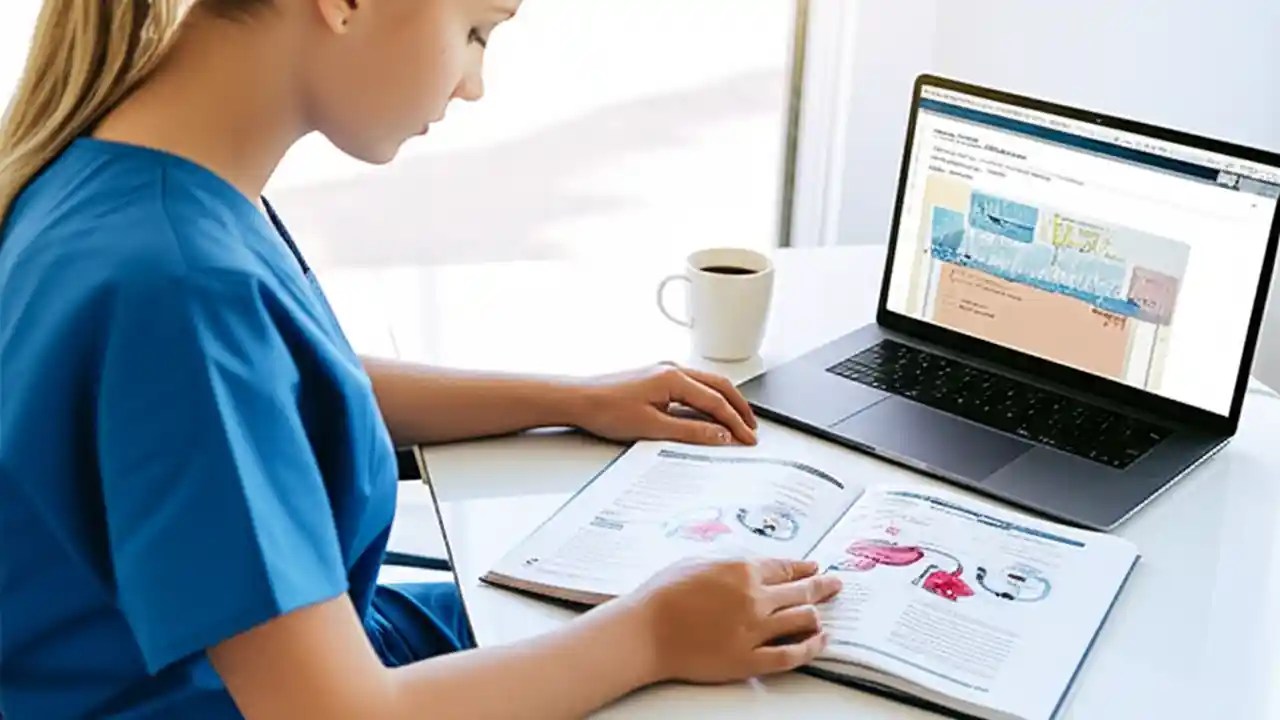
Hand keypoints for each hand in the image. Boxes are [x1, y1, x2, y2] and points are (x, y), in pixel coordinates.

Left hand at [574, 363, 758, 444]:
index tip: (748, 438)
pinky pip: (692, 386)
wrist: (577, 400)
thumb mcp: (652, 427)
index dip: (735, 422)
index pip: (716, 401)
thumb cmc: (606, 410)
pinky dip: (708, 399)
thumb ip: (690, 431)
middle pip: (718, 386)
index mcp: (674, 378)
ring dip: (725, 401)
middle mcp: (672, 369)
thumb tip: (720, 435)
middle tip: (753, 428)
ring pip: (707, 384)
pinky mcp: (656, 378)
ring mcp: (664, 371)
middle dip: (739, 407)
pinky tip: (710, 412)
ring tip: (738, 420)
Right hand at [624, 558, 841, 684]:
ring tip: (824, 617)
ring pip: (803, 620)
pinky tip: (819, 642)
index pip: (785, 568)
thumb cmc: (662, 595)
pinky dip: (810, 648)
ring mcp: (754, 630)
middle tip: (835, 585)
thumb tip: (751, 564)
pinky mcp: (748, 659)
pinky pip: (791, 655)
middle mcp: (754, 597)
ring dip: (817, 616)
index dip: (804, 568)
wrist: (644, 631)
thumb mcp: (697, 561)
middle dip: (823, 587)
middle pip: (801, 592)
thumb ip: (729, 561)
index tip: (815, 568)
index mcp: (742, 570)